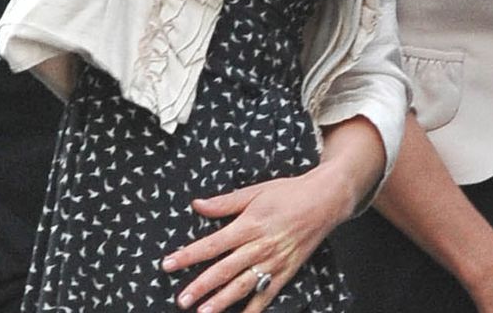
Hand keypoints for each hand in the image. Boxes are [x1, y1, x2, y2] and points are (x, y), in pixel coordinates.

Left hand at [161, 168, 350, 311]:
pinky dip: (253, 309)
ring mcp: (274, 262)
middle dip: (200, 286)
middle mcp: (260, 246)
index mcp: (250, 224)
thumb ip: (225, 202)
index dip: (188, 255)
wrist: (324, 201)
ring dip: (221, 301)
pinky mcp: (286, 272)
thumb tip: (197, 205)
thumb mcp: (256, 191)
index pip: (212, 244)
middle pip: (224, 269)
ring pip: (243, 286)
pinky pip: (266, 295)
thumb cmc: (288, 192)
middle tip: (181, 300)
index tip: (168, 264)